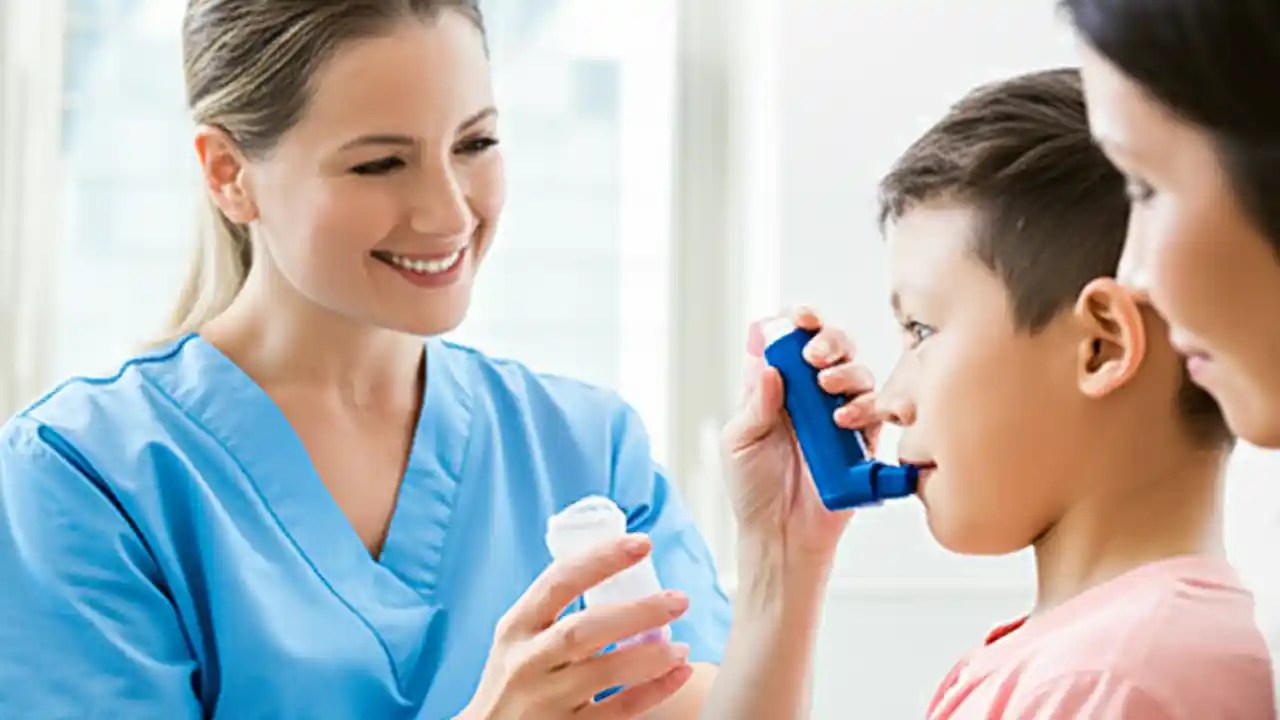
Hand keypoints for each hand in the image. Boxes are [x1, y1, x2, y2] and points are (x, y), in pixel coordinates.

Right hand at [458, 535, 692, 719]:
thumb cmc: (515, 680)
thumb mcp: (520, 640)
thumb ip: (557, 612)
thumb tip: (618, 569)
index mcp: (516, 627)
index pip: (559, 582)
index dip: (602, 559)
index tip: (642, 543)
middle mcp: (527, 661)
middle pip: (584, 629)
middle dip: (636, 611)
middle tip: (678, 600)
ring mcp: (545, 700)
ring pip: (603, 672)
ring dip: (649, 656)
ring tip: (682, 646)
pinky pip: (617, 712)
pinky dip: (652, 691)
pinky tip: (677, 674)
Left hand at [720, 307, 880, 559]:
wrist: (781, 535)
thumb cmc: (753, 490)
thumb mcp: (738, 442)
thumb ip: (755, 404)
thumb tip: (769, 367)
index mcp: (776, 388)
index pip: (791, 342)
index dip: (798, 322)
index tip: (800, 318)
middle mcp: (809, 396)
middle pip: (831, 347)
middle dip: (828, 340)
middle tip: (814, 356)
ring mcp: (838, 415)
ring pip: (858, 372)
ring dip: (846, 371)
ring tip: (826, 388)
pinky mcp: (862, 440)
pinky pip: (876, 410)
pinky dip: (865, 406)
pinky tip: (842, 419)